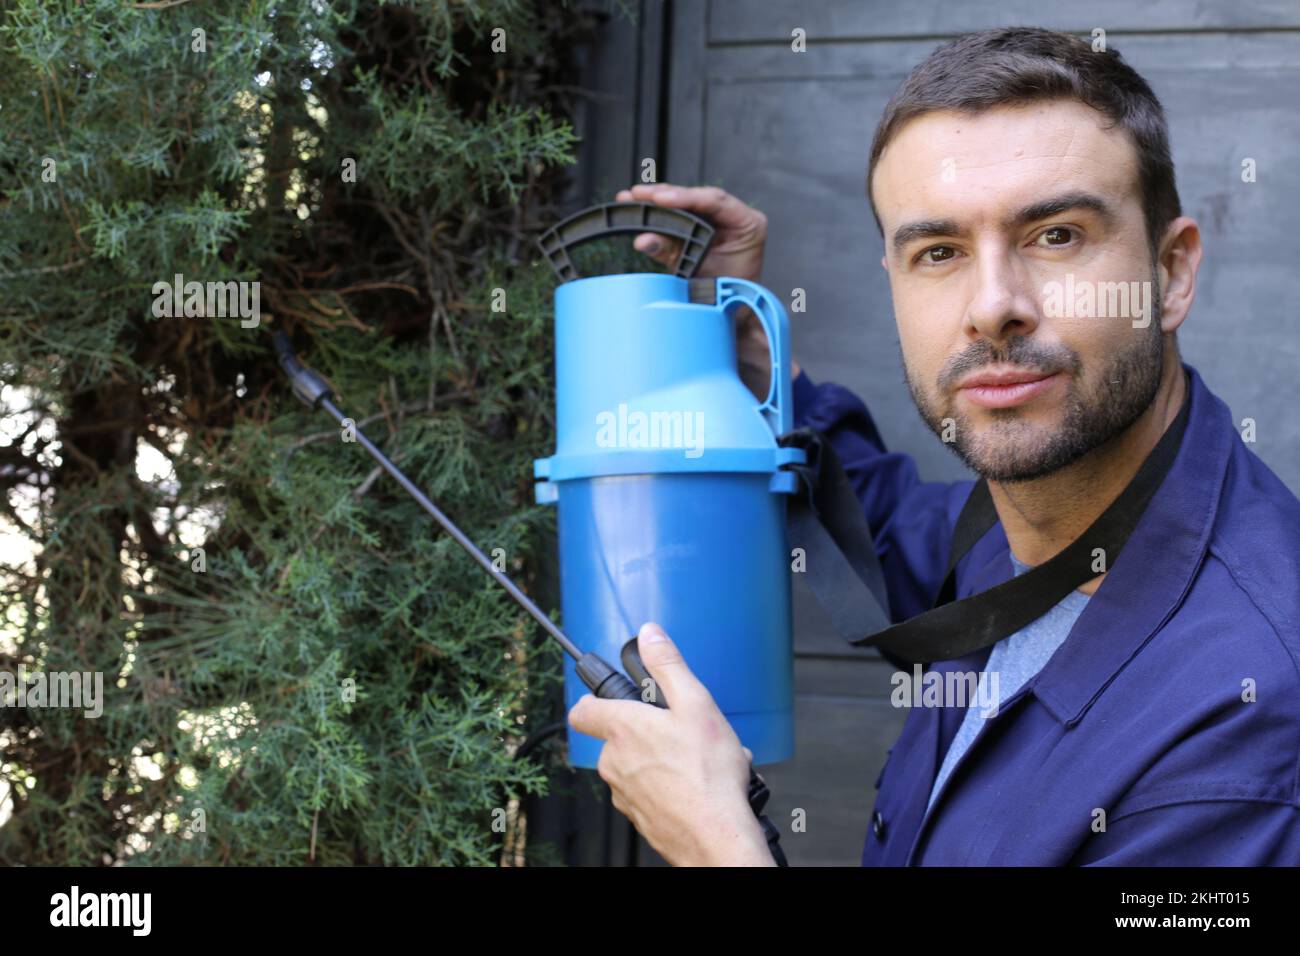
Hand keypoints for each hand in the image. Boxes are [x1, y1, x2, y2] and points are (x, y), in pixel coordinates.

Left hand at [567, 621, 777, 865]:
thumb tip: (649, 634)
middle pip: (617, 736)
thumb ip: (668, 665)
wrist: (715, 836)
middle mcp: (614, 761)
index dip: (597, 699)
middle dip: (648, 730)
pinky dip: (669, 784)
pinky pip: (648, 791)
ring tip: (700, 759)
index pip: (583, 709)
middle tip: (682, 730)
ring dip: (663, 758)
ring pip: (636, 765)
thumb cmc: (707, 774)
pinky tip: (699, 782)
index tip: (619, 697)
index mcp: (621, 728)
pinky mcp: (638, 817)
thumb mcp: (695, 703)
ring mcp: (623, 793)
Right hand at [614, 183, 800, 396]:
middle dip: (665, 195)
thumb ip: (674, 254)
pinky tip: (642, 206)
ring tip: (633, 198)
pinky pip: (682, 212)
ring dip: (658, 199)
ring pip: (687, 202)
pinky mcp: (705, 224)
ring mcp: (720, 219)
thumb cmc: (727, 296)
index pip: (716, 201)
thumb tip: (645, 239)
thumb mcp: (700, 274)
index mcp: (748, 224)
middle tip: (639, 195)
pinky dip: (661, 210)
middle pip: (697, 196)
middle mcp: (735, 217)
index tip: (662, 198)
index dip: (685, 197)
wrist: (733, 312)